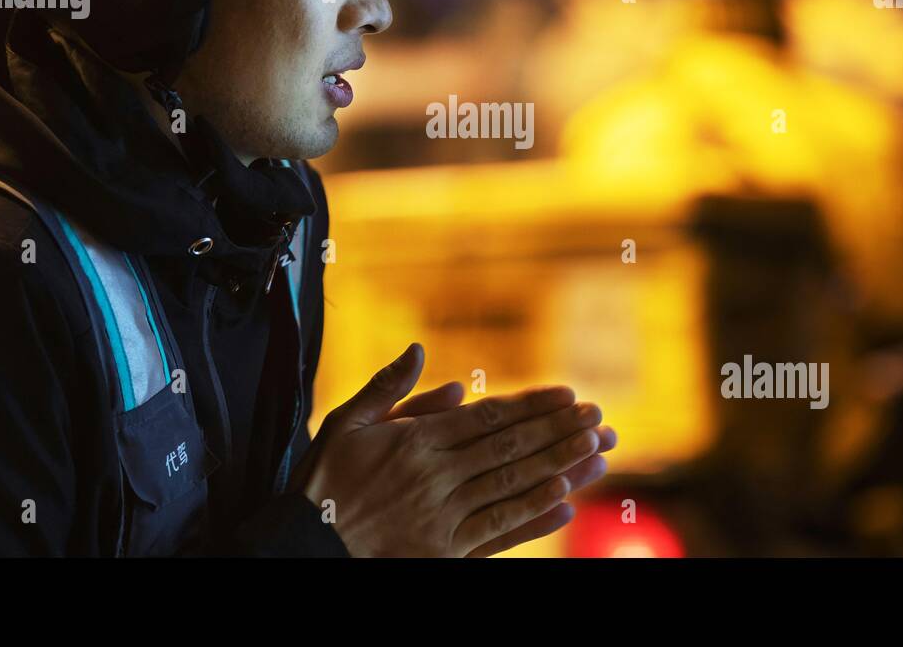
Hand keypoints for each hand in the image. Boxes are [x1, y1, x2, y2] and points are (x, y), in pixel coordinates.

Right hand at [292, 343, 614, 556]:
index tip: (567, 394)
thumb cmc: (323, 482)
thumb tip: (420, 351)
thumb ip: (387, 388)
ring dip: (558, 467)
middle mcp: (436, 476)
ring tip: (595, 453)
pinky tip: (564, 501)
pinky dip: (532, 516)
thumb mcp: (344, 423)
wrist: (304, 545)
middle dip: (558, 431)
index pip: (488, 417)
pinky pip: (497, 531)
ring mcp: (443, 516)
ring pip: (512, 486)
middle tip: (598, 418)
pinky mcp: (444, 551)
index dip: (532, 405)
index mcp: (417, 442)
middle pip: (510, 448)